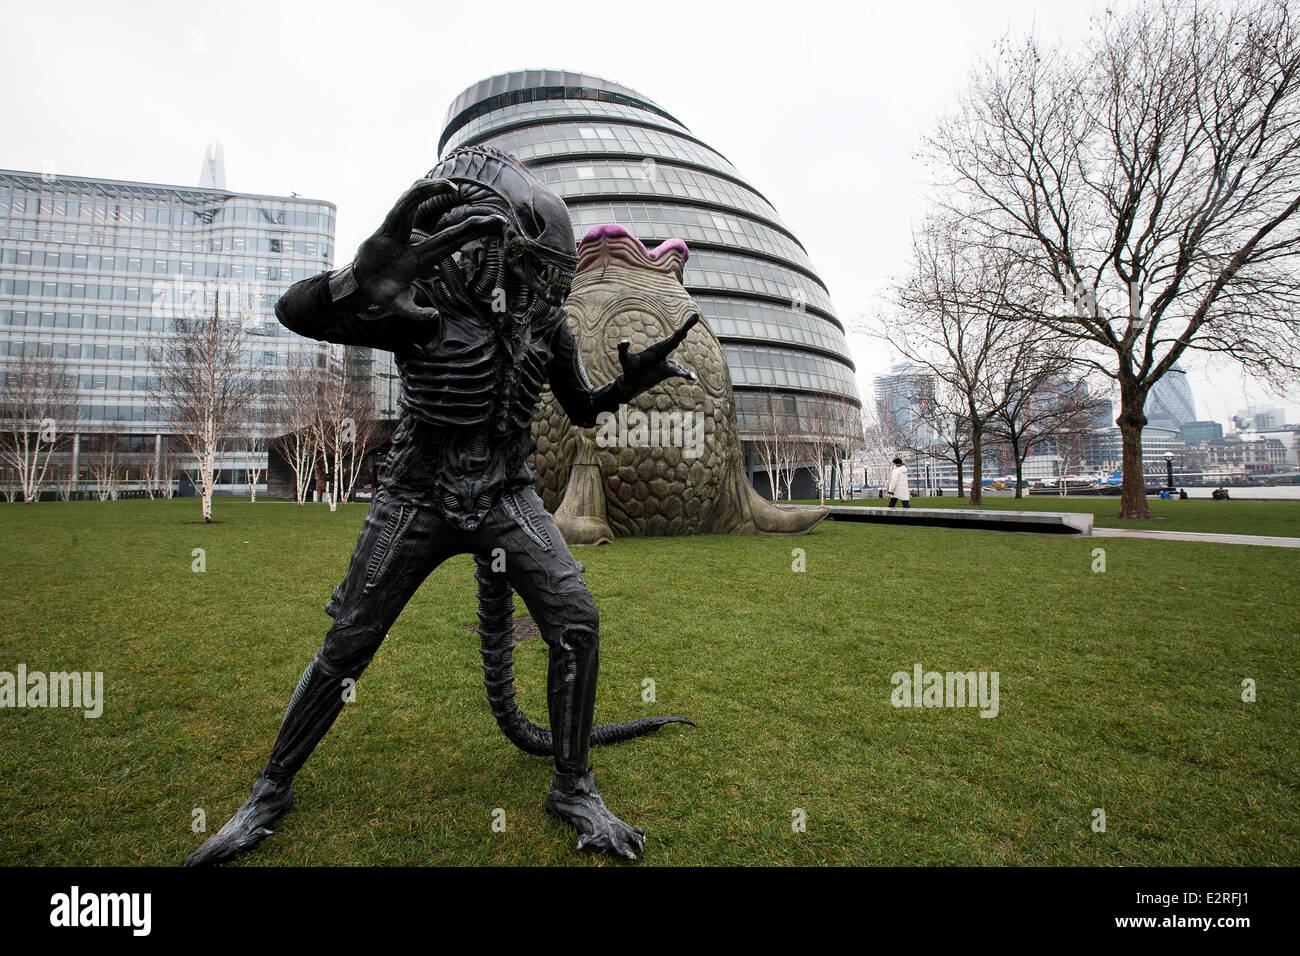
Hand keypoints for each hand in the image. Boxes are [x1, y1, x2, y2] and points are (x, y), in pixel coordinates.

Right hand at [351, 178, 505, 321]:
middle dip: (472, 223)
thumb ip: (415, 313)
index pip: (453, 243)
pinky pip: (401, 207)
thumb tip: (433, 316)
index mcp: (423, 261)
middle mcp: (416, 245)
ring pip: (424, 211)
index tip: (493, 228)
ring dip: (437, 197)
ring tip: (453, 187)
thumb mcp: (399, 307)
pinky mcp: (385, 228)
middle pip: (449, 229)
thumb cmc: (380, 295)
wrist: (358, 286)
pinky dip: (413, 195)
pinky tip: (425, 183)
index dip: (472, 234)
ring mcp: (401, 235)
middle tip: (497, 217)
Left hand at [615, 313, 699, 396]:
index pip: (672, 336)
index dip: (682, 328)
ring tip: (693, 361)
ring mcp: (667, 364)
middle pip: (677, 340)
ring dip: (686, 358)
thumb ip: (622, 349)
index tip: (692, 317)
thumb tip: (624, 341)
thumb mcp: (624, 358)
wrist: (631, 382)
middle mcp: (664, 354)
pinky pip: (678, 373)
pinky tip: (693, 377)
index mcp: (657, 348)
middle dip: (685, 328)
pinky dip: (686, 374)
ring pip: (679, 361)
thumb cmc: (629, 368)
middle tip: (696, 316)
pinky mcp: (667, 374)